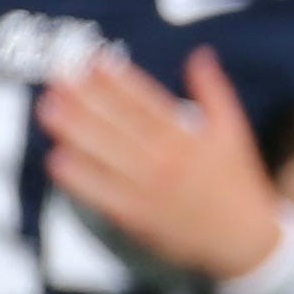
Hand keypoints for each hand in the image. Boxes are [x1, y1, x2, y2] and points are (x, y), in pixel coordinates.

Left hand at [40, 47, 285, 282]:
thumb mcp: (233, 131)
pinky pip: (103, 194)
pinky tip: (57, 160)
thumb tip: (199, 54)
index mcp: (190, 136)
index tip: (93, 61)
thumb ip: (214, 91)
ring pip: (107, 155)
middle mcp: (168, 159)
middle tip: (58, 77)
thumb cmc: (237, 182)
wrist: (244, 240)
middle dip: (87, 98)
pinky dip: (80, 178)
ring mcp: (151, 189)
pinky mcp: (138, 216)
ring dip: (76, 130)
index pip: (147, 102)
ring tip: (49, 108)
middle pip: (121, 124)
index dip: (119, 81)